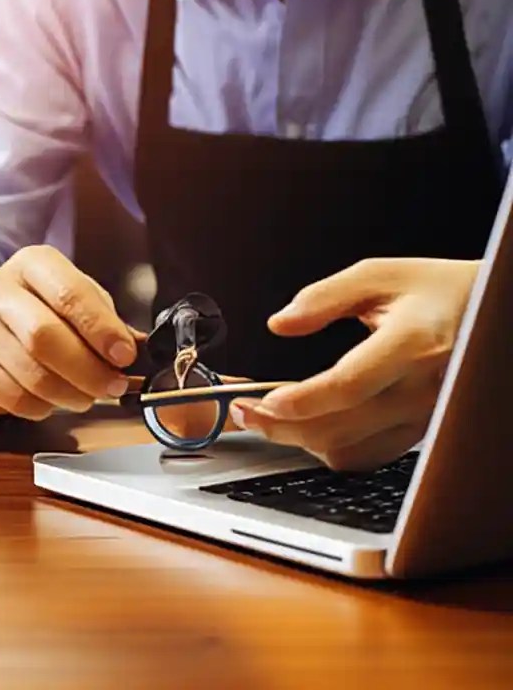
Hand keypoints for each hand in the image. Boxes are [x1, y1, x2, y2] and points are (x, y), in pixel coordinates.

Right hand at [0, 246, 140, 419]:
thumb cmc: (43, 308)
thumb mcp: (76, 297)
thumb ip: (105, 320)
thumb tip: (136, 349)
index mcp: (32, 264)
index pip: (69, 294)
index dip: (101, 329)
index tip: (125, 355)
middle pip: (44, 337)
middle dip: (88, 369)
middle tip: (113, 385)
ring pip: (31, 374)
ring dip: (71, 393)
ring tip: (88, 395)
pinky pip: (13, 398)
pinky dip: (44, 407)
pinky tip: (54, 399)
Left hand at [230, 258, 479, 471]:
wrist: (493, 315)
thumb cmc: (441, 292)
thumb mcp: (381, 274)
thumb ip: (324, 296)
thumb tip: (281, 323)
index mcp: (412, 343)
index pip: (349, 385)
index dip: (301, 399)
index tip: (264, 400)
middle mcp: (421, 388)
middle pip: (339, 426)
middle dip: (280, 424)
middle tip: (243, 409)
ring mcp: (422, 416)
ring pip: (349, 450)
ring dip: (298, 440)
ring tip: (267, 418)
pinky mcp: (419, 432)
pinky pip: (367, 455)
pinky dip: (329, 447)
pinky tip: (307, 427)